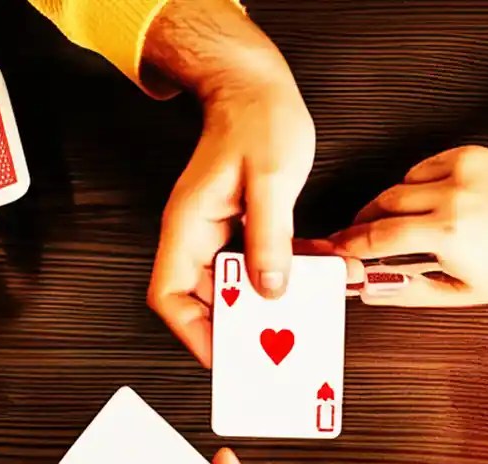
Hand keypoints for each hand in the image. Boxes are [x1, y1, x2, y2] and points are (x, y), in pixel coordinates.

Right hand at [145, 18, 314, 367]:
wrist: (257, 84)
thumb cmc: (256, 118)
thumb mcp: (271, 179)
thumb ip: (269, 236)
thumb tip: (269, 287)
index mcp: (189, 225)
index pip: (170, 295)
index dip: (191, 332)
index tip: (223, 355)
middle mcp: (198, 234)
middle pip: (208, 300)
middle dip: (242, 324)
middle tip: (278, 345)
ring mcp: (220, 232)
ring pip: (239, 285)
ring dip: (273, 298)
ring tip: (310, 305)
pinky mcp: (244, 226)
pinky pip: (260, 262)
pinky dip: (288, 270)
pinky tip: (318, 268)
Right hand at [313, 146, 487, 306]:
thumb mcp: (468, 294)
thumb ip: (411, 291)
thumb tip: (370, 290)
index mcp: (448, 236)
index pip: (374, 239)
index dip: (347, 249)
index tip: (335, 256)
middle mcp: (451, 198)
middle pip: (378, 207)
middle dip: (362, 227)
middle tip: (358, 245)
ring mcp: (461, 170)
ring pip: (398, 186)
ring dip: (388, 208)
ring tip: (398, 232)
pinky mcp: (471, 153)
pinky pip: (423, 168)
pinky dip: (416, 186)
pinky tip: (429, 207)